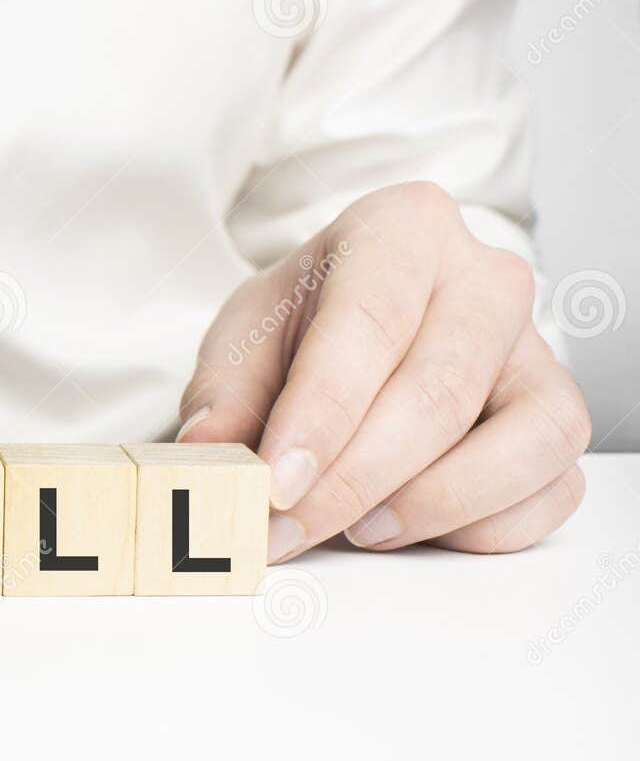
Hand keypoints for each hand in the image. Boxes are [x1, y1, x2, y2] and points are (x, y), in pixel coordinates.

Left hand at [179, 181, 590, 562]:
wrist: (356, 330)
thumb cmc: (301, 328)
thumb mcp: (242, 341)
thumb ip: (222, 395)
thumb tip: (205, 450)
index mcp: (402, 229)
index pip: (370, 322)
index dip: (322, 414)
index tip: (275, 483)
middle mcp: (487, 279)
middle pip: (439, 392)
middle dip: (354, 481)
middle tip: (285, 531)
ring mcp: (536, 350)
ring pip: (525, 440)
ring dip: (433, 506)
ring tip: (355, 529)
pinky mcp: (556, 418)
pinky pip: (552, 488)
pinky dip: (484, 528)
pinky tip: (408, 528)